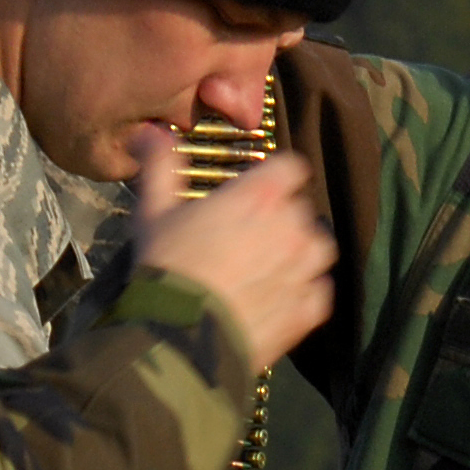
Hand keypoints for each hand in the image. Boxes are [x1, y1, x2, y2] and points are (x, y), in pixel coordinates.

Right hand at [129, 128, 337, 371]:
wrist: (180, 337)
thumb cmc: (167, 267)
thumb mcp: (154, 211)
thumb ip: (161, 166)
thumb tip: (150, 131)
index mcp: (261, 194)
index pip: (291, 167)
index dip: (276, 177)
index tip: (259, 189)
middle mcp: (293, 226)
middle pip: (301, 209)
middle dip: (280, 219)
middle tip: (247, 239)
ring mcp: (305, 269)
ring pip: (318, 249)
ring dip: (300, 253)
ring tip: (269, 267)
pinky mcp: (309, 309)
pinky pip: (318, 293)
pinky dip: (304, 294)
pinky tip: (278, 300)